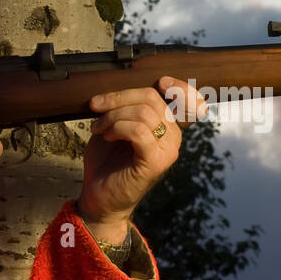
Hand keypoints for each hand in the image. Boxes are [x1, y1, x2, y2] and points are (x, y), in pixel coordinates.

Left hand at [78, 76, 207, 237]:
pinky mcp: (155, 162)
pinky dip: (118, 128)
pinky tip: (107, 136)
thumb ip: (126, 107)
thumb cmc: (106, 162)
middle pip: (153, 99)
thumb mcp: (114, 127)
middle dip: (119, 97)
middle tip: (96, 107)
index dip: (180, 87)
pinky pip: (139, 131)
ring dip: (113, 116)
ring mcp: (167, 151)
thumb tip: (119, 84)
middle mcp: (173, 138)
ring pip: (145, 113)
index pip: (185, 100)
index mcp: (167, 127)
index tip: (162, 81)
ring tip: (98, 128)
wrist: (99, 198)